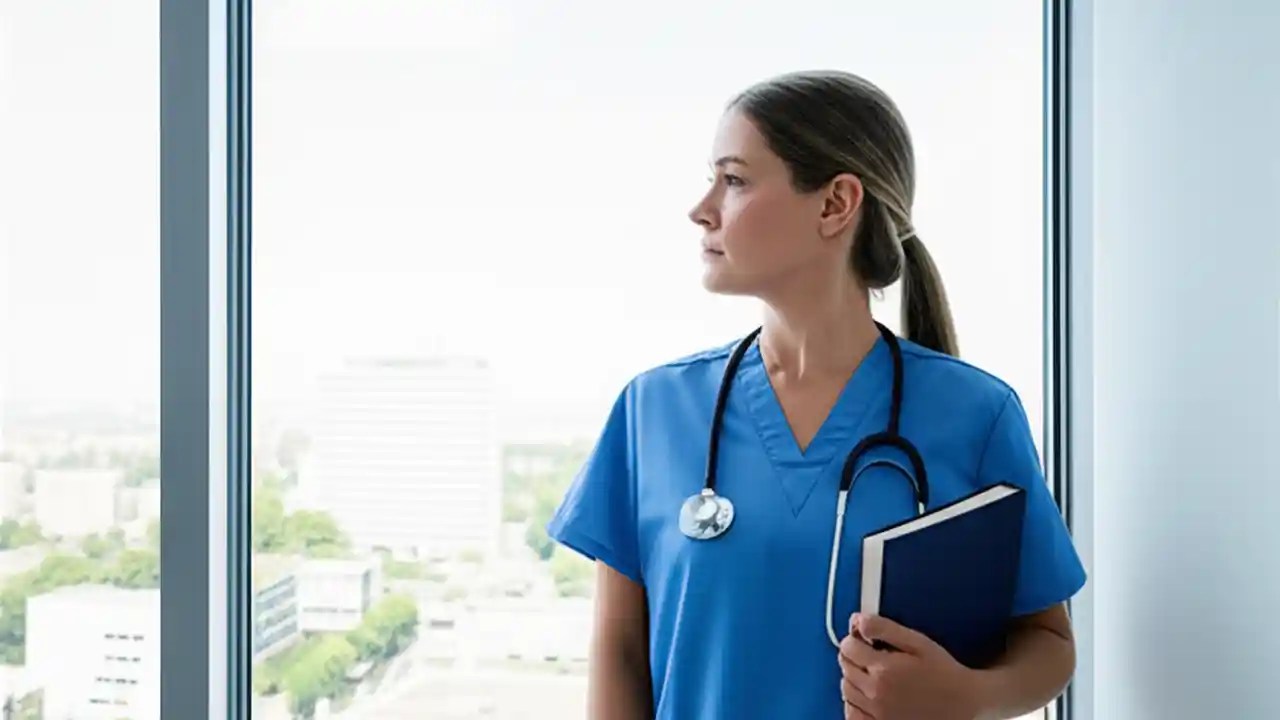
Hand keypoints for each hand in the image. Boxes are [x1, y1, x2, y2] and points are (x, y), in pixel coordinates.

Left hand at [838, 613, 986, 719]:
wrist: (964, 704)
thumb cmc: (944, 673)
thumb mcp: (917, 642)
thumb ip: (884, 628)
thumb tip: (857, 620)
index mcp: (883, 669)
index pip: (848, 647)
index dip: (854, 638)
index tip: (864, 639)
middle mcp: (875, 693)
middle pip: (844, 667)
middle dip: (853, 656)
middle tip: (871, 654)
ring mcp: (876, 713)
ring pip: (845, 689)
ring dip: (853, 677)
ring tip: (873, 674)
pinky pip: (851, 713)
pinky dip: (854, 702)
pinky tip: (869, 695)